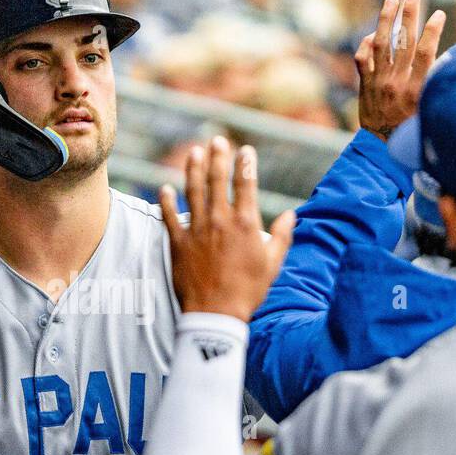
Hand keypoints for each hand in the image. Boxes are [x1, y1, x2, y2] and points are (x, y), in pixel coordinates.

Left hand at [159, 137, 294, 322]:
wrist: (216, 314)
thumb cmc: (248, 291)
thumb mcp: (272, 264)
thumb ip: (283, 236)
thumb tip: (292, 214)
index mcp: (245, 224)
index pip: (246, 185)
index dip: (246, 164)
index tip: (245, 150)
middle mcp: (220, 221)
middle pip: (218, 181)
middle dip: (219, 157)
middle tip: (217, 140)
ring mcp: (197, 230)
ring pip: (194, 191)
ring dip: (194, 169)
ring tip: (194, 152)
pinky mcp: (178, 243)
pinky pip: (169, 216)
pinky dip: (166, 201)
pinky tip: (164, 188)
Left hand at [356, 0, 445, 140]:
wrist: (382, 146)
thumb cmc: (412, 128)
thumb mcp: (429, 110)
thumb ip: (434, 85)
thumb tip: (447, 60)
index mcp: (416, 90)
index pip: (426, 54)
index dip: (433, 31)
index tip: (439, 14)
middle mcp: (396, 83)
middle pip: (403, 43)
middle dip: (409, 16)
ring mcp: (377, 83)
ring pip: (380, 45)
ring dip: (386, 21)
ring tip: (391, 1)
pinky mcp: (365, 85)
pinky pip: (362, 60)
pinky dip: (366, 45)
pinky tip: (374, 34)